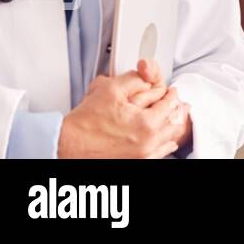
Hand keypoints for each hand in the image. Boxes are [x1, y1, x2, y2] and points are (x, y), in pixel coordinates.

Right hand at [58, 63, 189, 158]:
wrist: (65, 147)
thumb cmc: (84, 124)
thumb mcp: (111, 90)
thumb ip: (135, 79)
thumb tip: (149, 79)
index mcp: (145, 124)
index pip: (170, 104)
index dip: (171, 94)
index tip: (171, 91)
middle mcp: (148, 143)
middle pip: (174, 123)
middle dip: (176, 109)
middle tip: (177, 102)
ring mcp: (143, 157)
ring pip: (170, 139)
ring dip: (173, 126)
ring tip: (173, 117)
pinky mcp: (136, 164)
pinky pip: (160, 154)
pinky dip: (164, 143)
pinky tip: (163, 137)